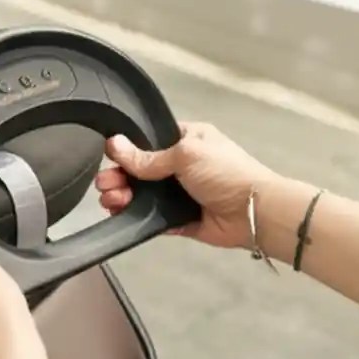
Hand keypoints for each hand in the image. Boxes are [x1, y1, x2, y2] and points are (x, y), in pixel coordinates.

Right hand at [95, 121, 280, 249]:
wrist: (254, 212)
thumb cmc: (227, 173)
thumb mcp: (185, 154)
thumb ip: (147, 156)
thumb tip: (114, 145)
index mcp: (187, 140)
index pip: (149, 141)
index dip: (128, 149)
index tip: (110, 158)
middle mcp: (182, 165)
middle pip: (140, 170)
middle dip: (119, 176)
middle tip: (104, 184)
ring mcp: (181, 193)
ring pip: (143, 194)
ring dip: (123, 196)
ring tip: (110, 200)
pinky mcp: (180, 219)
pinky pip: (152, 217)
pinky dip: (136, 216)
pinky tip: (119, 213)